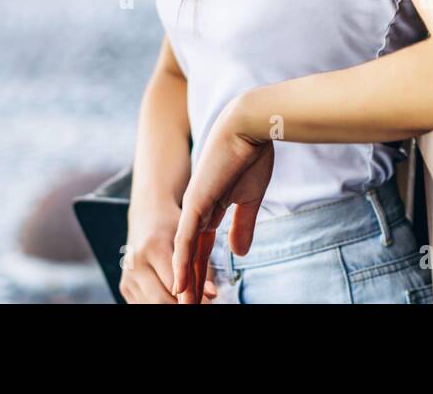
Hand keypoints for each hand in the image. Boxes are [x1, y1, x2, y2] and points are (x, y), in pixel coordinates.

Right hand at [121, 198, 217, 303]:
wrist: (146, 217)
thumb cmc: (172, 226)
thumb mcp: (190, 238)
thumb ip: (202, 267)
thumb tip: (212, 295)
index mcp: (153, 246)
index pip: (174, 283)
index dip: (192, 298)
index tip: (208, 303)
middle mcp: (136, 263)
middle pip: (161, 300)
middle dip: (183, 306)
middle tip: (203, 305)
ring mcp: (127, 276)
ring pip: (152, 306)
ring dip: (173, 307)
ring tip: (191, 301)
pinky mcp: (125, 286)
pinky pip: (144, 305)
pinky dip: (161, 305)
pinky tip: (176, 300)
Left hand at [170, 101, 274, 303]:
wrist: (249, 127)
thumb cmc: (252, 155)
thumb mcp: (249, 199)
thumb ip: (243, 226)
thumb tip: (238, 253)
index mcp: (211, 208)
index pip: (202, 248)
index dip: (201, 271)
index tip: (204, 295)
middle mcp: (198, 210)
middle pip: (189, 254)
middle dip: (190, 282)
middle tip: (187, 306)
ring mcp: (195, 207)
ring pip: (184, 252)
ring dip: (183, 280)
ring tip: (182, 304)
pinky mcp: (196, 203)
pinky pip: (185, 239)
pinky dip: (182, 263)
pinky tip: (180, 283)